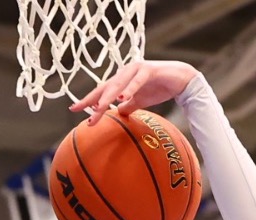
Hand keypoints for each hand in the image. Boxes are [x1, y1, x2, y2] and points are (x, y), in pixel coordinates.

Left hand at [72, 59, 200, 118]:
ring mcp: (136, 69)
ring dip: (107, 96)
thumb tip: (117, 114)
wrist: (181, 80)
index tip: (73, 109)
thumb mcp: (139, 100)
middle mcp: (125, 72)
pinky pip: (136, 81)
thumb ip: (128, 106)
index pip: (101, 91)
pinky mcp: (149, 70)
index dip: (88, 99)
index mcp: (121, 80)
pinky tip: (121, 98)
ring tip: (98, 108)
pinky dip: (129, 89)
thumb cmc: (159, 88)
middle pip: (105, 88)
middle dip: (92, 99)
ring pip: (118, 84)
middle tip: (78, 110)